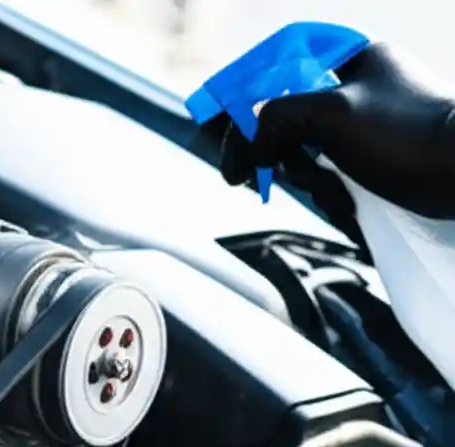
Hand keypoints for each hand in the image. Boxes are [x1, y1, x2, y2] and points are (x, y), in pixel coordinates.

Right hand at [219, 43, 454, 228]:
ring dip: (304, 177)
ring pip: (303, 149)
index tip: (219, 126)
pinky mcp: (372, 159)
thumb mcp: (331, 115)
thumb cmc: (411, 138)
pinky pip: (328, 172)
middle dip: (273, 150)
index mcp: (350, 60)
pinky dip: (327, 192)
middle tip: (246, 176)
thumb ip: (277, 118)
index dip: (242, 95)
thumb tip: (250, 141)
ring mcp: (364, 124)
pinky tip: (342, 203)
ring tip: (327, 191)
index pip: (277, 66)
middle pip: (283, 113)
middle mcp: (355, 87)